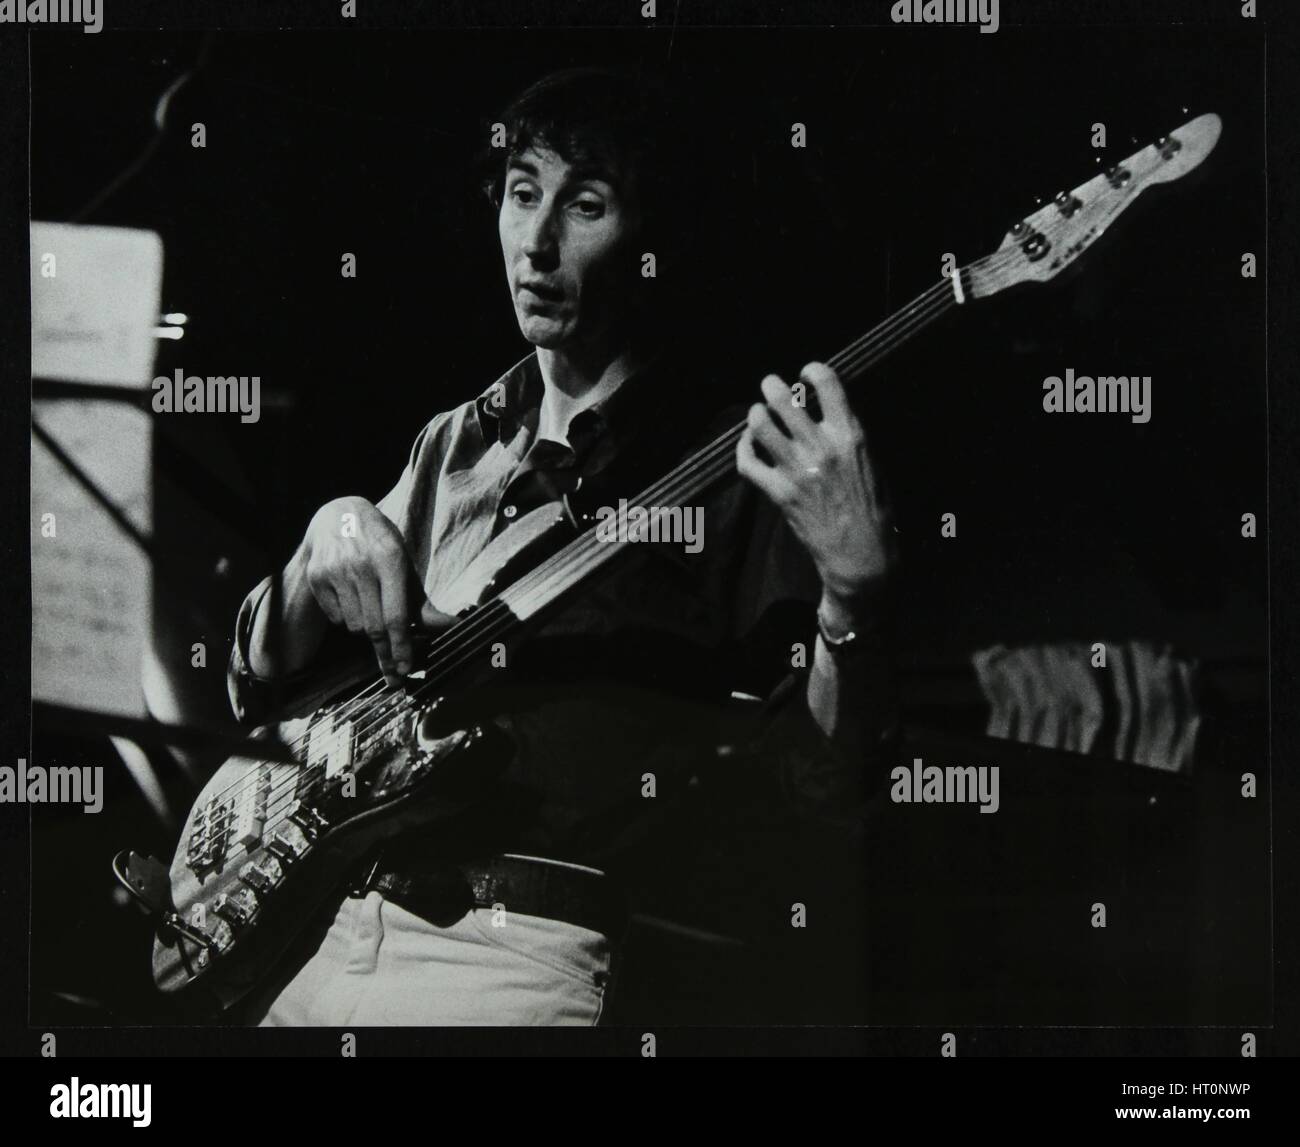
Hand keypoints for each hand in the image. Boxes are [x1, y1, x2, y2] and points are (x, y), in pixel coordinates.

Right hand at [303, 496, 446, 684]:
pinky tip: (351, 598)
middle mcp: (361, 564)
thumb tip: (452, 627)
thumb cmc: (381, 547)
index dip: (401, 646)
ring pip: (355, 626)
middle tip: (395, 675)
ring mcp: (335, 570)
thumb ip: (423, 603)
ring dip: (367, 629)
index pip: (396, 615)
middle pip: (375, 626)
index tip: (406, 670)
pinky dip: (346, 619)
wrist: (339, 515)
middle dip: (386, 655)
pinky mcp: (316, 576)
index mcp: (390, 559)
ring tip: (371, 609)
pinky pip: (336, 618)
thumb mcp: (405, 568)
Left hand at [736, 362, 896, 618]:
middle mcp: (822, 447)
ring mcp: (797, 470)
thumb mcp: (872, 461)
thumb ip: (848, 434)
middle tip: (770, 384)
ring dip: (756, 415)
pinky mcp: (779, 492)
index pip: (828, 384)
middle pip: (785, 400)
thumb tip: (828, 410)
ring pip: (762, 426)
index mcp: (850, 436)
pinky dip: (743, 450)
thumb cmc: (872, 508)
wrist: (861, 552)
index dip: (812, 370)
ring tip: (758, 413)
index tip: (806, 371)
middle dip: (773, 386)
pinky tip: (747, 445)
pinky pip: (749, 463)